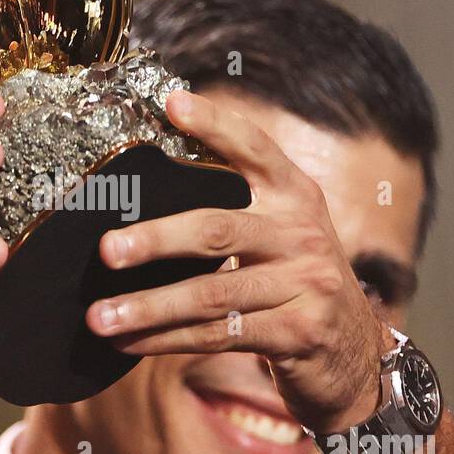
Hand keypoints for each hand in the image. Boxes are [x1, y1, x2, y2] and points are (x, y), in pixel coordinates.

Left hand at [84, 89, 391, 434]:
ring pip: (211, 294)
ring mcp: (305, 284)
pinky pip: (219, 336)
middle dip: (156, 240)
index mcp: (295, 196)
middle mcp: (302, 234)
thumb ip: (235, 206)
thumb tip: (141, 197)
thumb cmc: (294, 280)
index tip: (172, 104)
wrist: (354, 349)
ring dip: (149, 307)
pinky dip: (167, 341)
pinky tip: (128, 343)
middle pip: (218, 231)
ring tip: (100, 316)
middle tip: (106, 250)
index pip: (256, 150)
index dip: (216, 125)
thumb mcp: (282, 231)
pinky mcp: (298, 333)